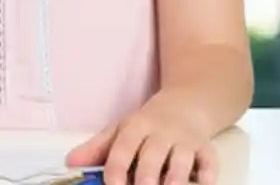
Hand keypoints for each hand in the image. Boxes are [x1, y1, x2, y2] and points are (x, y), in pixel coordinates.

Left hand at [66, 93, 216, 184]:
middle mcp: (162, 133)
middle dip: (147, 175)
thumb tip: (70, 163)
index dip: (117, 167)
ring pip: (182, 160)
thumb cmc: (149, 123)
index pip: (124, 146)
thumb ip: (97, 148)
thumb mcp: (121, 129)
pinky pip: (210, 163)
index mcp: (137, 127)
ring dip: (176, 178)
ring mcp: (186, 140)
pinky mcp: (207, 148)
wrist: (188, 103)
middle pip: (153, 154)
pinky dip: (208, 176)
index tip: (113, 184)